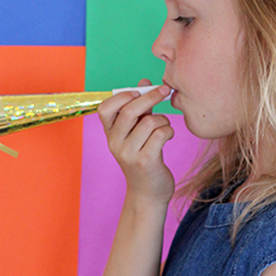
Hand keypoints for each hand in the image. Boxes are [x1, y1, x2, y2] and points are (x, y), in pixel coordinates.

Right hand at [97, 78, 174, 204]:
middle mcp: (115, 143)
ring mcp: (129, 153)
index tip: (138, 90)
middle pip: (130, 110)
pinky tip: (168, 136)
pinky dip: (169, 131)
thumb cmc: (144, 158)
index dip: (122, 96)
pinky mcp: (145, 161)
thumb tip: (144, 81)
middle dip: (150, 96)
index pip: (105, 108)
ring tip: (164, 127)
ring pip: (150, 122)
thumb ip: (140, 108)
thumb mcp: (137, 132)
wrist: (148, 193)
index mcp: (110, 134)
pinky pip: (161, 134)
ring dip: (163, 119)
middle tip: (165, 90)